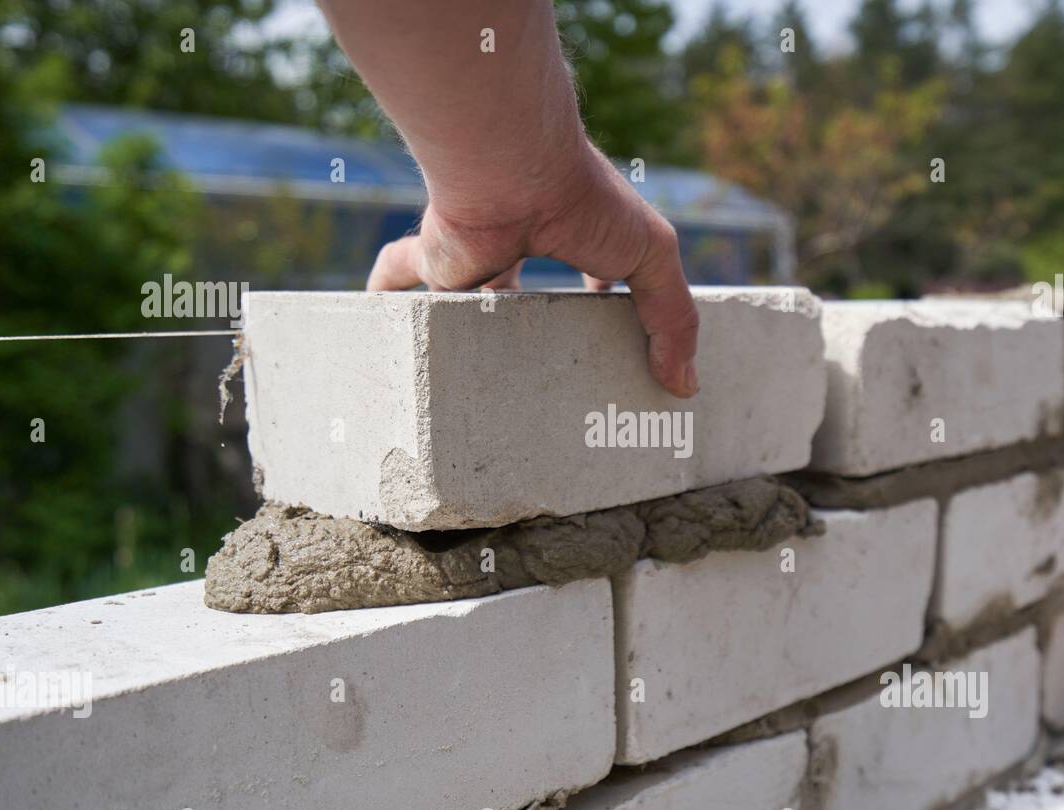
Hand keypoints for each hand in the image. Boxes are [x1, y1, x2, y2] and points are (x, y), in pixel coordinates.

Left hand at [366, 140, 699, 398]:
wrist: (514, 169)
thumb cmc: (585, 199)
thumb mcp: (652, 257)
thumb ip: (674, 320)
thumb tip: (684, 386)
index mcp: (575, 235)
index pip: (592, 273)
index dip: (600, 303)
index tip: (603, 344)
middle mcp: (522, 243)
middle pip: (520, 294)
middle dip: (525, 326)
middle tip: (534, 378)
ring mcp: (476, 252)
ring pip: (464, 296)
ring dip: (464, 325)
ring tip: (465, 380)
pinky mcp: (434, 258)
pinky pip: (396, 275)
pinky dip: (384, 296)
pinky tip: (380, 325)